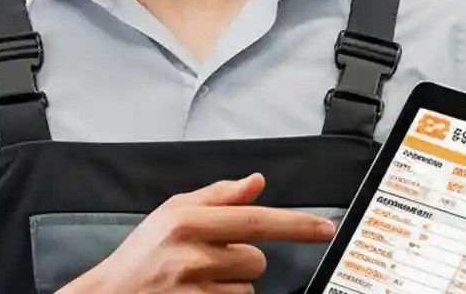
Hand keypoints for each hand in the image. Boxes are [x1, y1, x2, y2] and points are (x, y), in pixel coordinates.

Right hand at [63, 174, 335, 293]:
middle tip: (206, 262)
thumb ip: (216, 197)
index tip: (324, 228)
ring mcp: (195, 288)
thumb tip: (256, 182)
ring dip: (230, 286)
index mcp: (186, 220)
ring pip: (248, 288)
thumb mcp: (170, 214)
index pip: (253, 220)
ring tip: (196, 281)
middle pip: (255, 259)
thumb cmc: (141, 256)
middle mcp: (191, 253)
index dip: (294, 224)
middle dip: (240, 261)